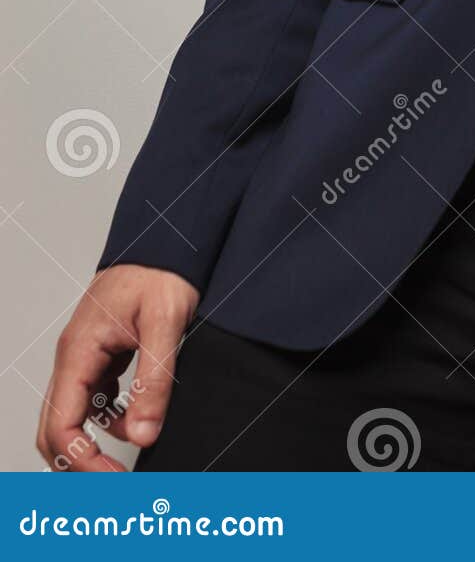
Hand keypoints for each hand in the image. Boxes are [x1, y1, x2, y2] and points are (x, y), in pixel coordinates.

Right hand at [37, 265, 198, 470]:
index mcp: (79, 351)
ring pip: (72, 417)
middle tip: (115, 484)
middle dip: (79, 463)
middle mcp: (74, 358)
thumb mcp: (165, 323)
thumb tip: (144, 435)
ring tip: (132, 454)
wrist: (167, 242)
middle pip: (55, 428)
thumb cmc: (161, 271)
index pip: (61, 424)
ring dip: (94, 444)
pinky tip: (138, 420)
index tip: (114, 479)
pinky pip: (93, 401)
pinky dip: (110, 420)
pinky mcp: (101, 357)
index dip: (82, 460)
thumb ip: (154, 380)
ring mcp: (85, 358)